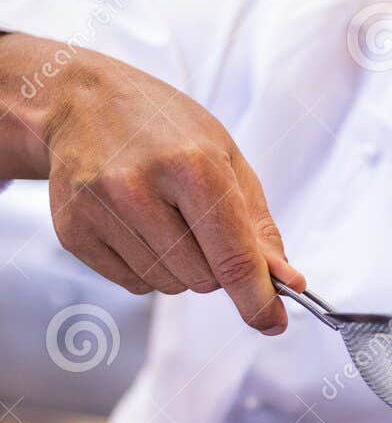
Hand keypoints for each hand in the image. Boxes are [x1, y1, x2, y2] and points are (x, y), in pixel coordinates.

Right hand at [20, 37, 303, 331]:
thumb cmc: (164, 128)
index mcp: (191, 165)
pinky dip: (146, 267)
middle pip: (203, 280)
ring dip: (179, 267)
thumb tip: (287, 283)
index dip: (257, 299)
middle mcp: (138, 188)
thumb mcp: (226, 159)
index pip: (232, 257)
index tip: (272, 320)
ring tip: (162, 215)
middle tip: (196, 219)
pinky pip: (134, 285)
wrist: (82, 102)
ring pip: (168, 286)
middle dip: (214, 264)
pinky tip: (133, 223)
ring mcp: (100, 211)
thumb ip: (259, 227)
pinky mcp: (73, 232)